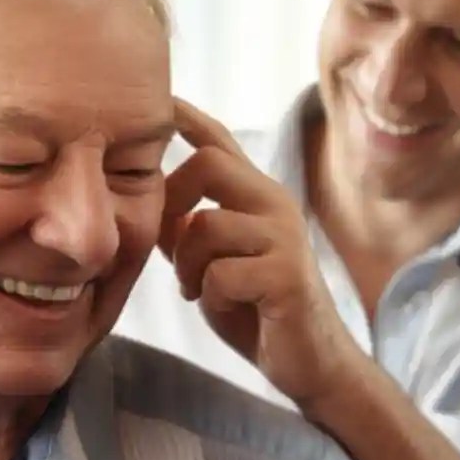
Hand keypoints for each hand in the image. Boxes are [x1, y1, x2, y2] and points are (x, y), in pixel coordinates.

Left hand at [158, 98, 358, 405]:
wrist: (308, 362)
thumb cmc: (254, 308)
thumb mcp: (210, 262)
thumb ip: (184, 232)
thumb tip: (150, 206)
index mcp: (256, 196)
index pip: (219, 142)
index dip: (186, 117)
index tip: (159, 98)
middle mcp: (275, 204)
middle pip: (209, 165)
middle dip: (173, 200)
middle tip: (168, 243)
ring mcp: (285, 237)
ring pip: (206, 226)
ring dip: (189, 267)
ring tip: (198, 291)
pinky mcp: (287, 275)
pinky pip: (221, 273)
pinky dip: (210, 296)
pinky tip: (226, 307)